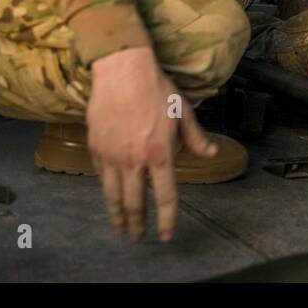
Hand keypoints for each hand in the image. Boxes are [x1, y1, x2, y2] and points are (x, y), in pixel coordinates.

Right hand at [86, 45, 217, 241]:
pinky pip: (101, 175)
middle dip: (137, 224)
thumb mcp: (183, 111)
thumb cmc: (157, 88)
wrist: (122, 70)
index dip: (166, 219)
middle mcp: (134, 160)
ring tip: (120, 228)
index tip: (165, 236)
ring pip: (112, 195)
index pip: (165, 196)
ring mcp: (112, 156)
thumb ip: (196, 137)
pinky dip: (106, 188)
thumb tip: (212, 153)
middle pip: (135, 203)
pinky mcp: (96, 147)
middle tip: (138, 237)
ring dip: (117, 215)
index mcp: (160, 154)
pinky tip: (109, 193)